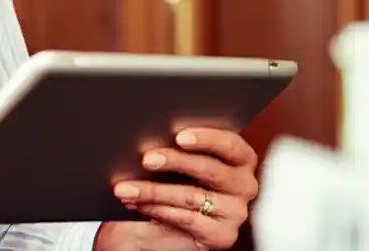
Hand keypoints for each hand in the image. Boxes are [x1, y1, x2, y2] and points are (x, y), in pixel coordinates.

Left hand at [97, 128, 260, 249]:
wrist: (160, 225)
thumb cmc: (168, 183)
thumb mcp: (173, 162)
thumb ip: (172, 146)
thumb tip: (148, 133)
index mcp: (238, 159)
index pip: (231, 145)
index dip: (207, 138)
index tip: (178, 136)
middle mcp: (243, 185)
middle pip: (211, 169)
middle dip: (175, 161)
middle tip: (146, 159)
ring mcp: (235, 212)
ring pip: (192, 196)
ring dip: (153, 190)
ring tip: (126, 187)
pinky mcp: (222, 235)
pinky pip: (186, 219)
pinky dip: (156, 209)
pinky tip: (137, 203)